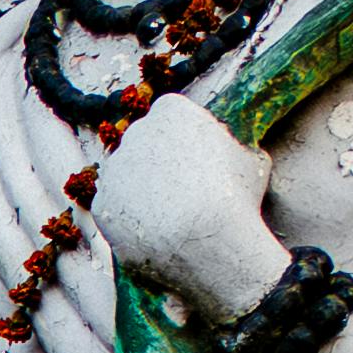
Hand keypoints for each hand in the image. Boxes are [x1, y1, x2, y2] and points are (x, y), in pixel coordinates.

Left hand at [80, 96, 289, 320]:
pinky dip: (129, 220)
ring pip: (126, 177)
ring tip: (170, 218)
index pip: (171, 116)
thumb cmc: (237, 198)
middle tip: (182, 193)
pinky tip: (153, 233)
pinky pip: (115, 209)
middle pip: (144, 144)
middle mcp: (135, 131)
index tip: (197, 162)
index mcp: (171, 110)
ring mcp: (114, 168)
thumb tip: (234, 146)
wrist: (209, 242)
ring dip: (142, 192)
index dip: (185, 140)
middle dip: (159, 164)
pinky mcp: (102, 204)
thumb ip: (233, 145)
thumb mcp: (250, 159)